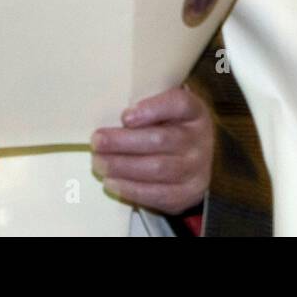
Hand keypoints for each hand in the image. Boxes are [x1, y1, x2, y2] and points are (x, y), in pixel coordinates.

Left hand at [91, 85, 212, 214]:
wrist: (195, 161)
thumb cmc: (171, 127)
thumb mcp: (167, 110)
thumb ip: (146, 107)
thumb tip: (109, 113)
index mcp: (194, 111)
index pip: (179, 103)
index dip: (152, 109)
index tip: (125, 116)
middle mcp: (200, 139)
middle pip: (160, 139)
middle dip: (123, 142)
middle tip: (97, 141)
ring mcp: (196, 168)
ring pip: (156, 168)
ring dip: (121, 166)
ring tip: (98, 162)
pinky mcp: (188, 193)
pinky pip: (156, 193)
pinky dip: (129, 188)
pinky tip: (111, 182)